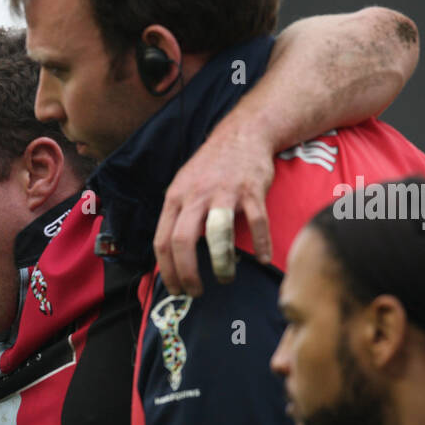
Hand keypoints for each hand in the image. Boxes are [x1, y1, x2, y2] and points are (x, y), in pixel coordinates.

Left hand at [154, 123, 274, 297]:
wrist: (242, 133)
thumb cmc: (211, 168)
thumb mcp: (183, 187)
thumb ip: (177, 217)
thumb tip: (171, 258)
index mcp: (175, 198)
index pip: (162, 241)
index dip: (167, 270)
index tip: (175, 289)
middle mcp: (196, 195)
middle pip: (182, 241)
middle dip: (187, 273)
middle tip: (196, 291)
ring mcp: (224, 192)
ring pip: (218, 234)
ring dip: (221, 263)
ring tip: (225, 278)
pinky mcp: (252, 190)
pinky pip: (257, 221)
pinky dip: (260, 244)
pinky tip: (261, 258)